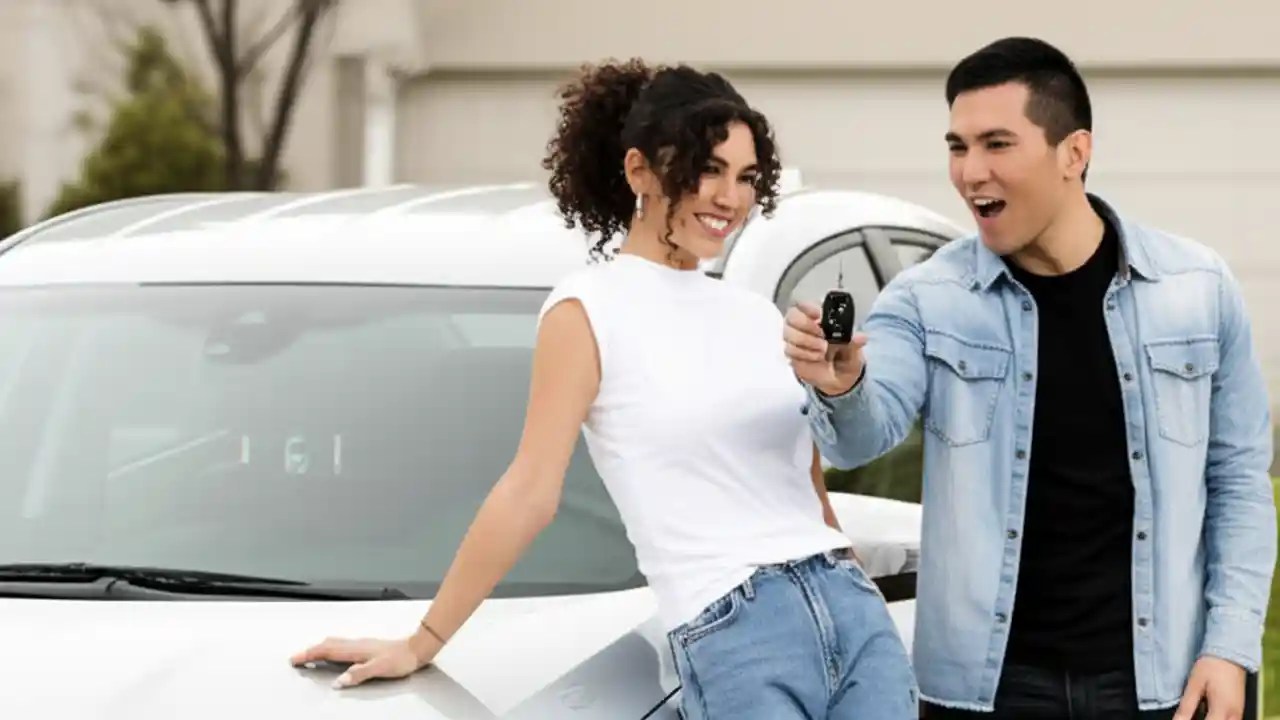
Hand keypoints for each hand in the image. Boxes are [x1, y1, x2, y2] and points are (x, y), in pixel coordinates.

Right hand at [290, 635, 432, 688]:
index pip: (327, 651)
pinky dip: (330, 648)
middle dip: (310, 651)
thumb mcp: (380, 668)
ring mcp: (361, 644)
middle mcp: (356, 644)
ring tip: (309, 655)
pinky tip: (334, 652)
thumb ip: (358, 674)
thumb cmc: (401, 659)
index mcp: (356, 649)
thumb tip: (339, 682)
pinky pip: (342, 645)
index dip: (309, 655)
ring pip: (334, 643)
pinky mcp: (366, 646)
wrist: (416, 648)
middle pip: (327, 645)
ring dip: (319, 648)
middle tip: (296, 658)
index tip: (295, 659)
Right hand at [784, 301, 866, 396]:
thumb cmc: (845, 359)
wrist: (837, 379)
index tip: (818, 315)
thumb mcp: (854, 351)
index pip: (804, 304)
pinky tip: (815, 357)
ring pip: (789, 333)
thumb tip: (861, 337)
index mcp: (820, 317)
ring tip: (822, 351)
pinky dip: (804, 354)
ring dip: (806, 342)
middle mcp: (804, 324)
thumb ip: (854, 343)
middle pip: (792, 316)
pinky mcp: (791, 352)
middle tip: (821, 335)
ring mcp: (795, 338)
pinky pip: (790, 349)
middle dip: (806, 326)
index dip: (808, 307)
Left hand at [1174, 656, 1245, 719]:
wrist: (1230, 653)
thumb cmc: (1211, 666)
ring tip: (1198, 712)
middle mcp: (1234, 715)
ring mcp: (1238, 713)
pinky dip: (1216, 719)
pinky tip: (1205, 713)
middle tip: (1190, 715)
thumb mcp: (1194, 686)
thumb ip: (1186, 708)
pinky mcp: (1238, 710)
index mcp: (1222, 710)